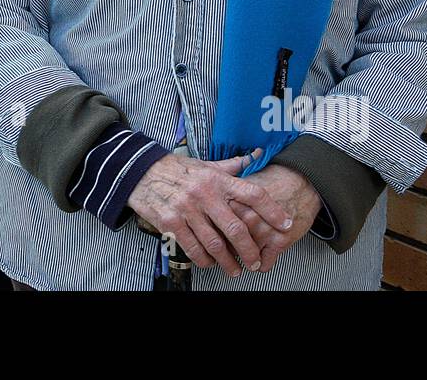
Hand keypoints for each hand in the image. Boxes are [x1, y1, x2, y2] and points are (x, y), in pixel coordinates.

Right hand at [126, 150, 293, 277]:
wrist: (141, 172)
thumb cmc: (177, 170)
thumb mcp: (205, 165)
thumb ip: (230, 166)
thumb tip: (253, 157)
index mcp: (217, 179)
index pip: (252, 194)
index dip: (272, 210)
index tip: (286, 224)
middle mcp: (204, 194)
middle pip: (236, 228)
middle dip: (250, 250)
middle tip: (256, 261)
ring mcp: (187, 209)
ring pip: (215, 243)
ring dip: (228, 261)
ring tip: (235, 269)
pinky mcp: (171, 222)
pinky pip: (192, 247)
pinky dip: (204, 259)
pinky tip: (209, 263)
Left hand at [226, 164, 321, 273]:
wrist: (300, 181)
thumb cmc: (272, 181)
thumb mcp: (241, 184)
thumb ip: (224, 198)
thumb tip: (209, 212)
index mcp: (234, 202)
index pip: (215, 229)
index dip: (215, 236)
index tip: (216, 240)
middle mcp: (247, 217)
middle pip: (229, 245)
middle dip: (229, 252)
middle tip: (231, 252)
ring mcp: (264, 231)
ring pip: (246, 257)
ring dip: (246, 259)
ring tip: (248, 255)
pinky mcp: (280, 241)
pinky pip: (265, 264)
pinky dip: (263, 264)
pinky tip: (262, 257)